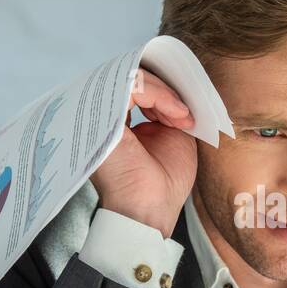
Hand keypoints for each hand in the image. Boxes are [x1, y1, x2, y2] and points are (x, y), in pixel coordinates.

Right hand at [89, 69, 195, 237]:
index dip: (163, 89)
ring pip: (133, 77)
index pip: (135, 86)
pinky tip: (176, 114)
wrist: (151, 210)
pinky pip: (132, 86)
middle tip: (185, 110)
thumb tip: (174, 90)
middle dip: (166, 88)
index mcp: (117, 121)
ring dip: (166, 93)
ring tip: (182, 115)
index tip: (184, 109)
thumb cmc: (162, 183)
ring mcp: (101, 114)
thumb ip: (169, 110)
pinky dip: (161, 95)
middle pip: (132, 77)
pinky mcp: (102, 116)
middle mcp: (104, 115)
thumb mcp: (173, 135)